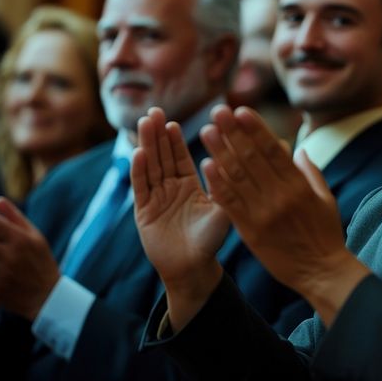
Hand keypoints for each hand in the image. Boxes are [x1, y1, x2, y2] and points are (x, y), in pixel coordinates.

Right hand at [132, 107, 227, 331]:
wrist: (193, 269)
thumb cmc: (212, 240)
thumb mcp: (224, 208)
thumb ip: (228, 184)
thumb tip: (242, 159)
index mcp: (188, 185)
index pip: (180, 157)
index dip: (175, 139)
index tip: (172, 120)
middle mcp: (169, 189)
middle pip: (162, 157)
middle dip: (157, 135)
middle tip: (154, 112)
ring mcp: (155, 199)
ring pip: (150, 167)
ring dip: (147, 145)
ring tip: (145, 123)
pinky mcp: (144, 212)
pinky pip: (142, 188)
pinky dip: (140, 171)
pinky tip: (139, 154)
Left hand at [201, 105, 368, 325]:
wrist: (321, 272)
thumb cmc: (326, 234)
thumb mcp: (325, 199)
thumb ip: (310, 172)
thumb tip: (297, 148)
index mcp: (298, 185)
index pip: (273, 149)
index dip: (256, 128)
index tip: (241, 110)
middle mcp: (280, 196)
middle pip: (252, 158)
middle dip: (233, 133)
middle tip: (218, 112)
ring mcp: (263, 213)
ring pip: (237, 177)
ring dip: (219, 152)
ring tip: (206, 131)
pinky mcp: (250, 231)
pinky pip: (230, 204)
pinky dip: (218, 184)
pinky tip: (206, 166)